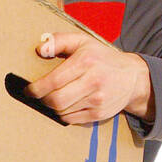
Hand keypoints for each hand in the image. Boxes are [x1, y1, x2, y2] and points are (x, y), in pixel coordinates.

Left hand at [28, 30, 154, 124]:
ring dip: (52, 107)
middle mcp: (93, 81)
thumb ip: (60, 41)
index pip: (54, 81)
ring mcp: (97, 100)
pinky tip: (66, 105)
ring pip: (62, 112)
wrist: (132, 77)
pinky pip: (72, 120)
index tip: (29, 89)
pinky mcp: (99, 114)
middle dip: (42, 100)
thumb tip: (40, 48)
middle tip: (39, 96)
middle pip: (56, 100)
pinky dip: (63, 114)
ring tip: (53, 98)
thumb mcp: (83, 42)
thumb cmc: (102, 58)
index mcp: (86, 61)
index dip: (36, 88)